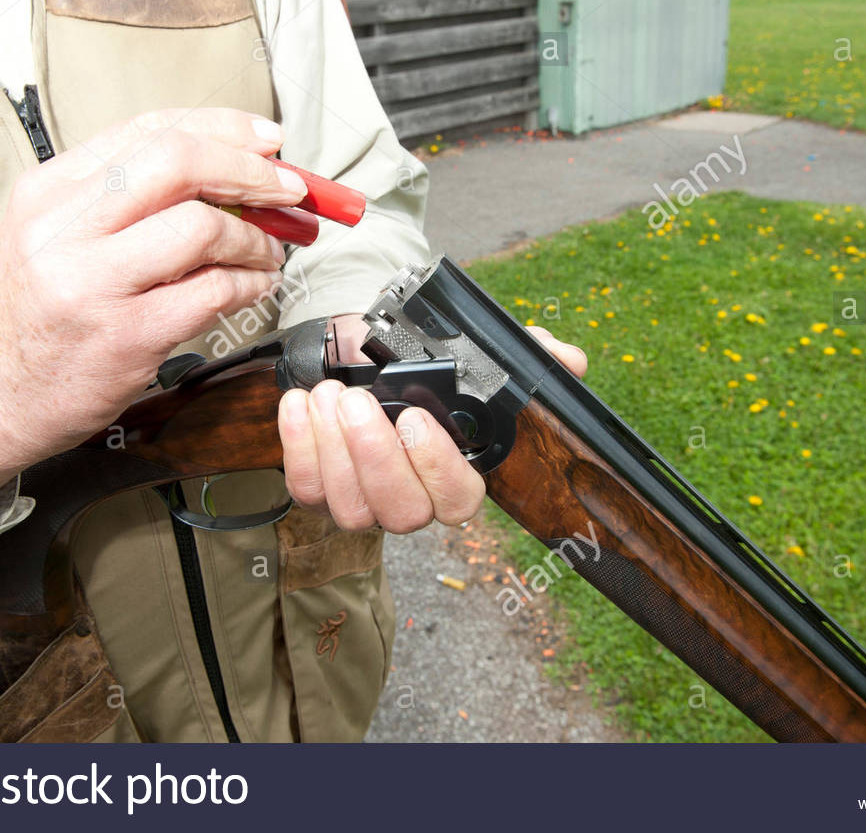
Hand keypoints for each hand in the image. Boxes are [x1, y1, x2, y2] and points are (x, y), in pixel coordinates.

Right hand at [0, 108, 308, 506]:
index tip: (267, 140)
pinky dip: (249, 284)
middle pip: (177, 162)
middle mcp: (63, 229)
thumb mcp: (54, 234)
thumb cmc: (40, 312)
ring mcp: (92, 284)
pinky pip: (212, 293)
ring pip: (201, 228)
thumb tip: (229, 169)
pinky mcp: (126, 337)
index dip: (222, 128)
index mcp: (47, 190)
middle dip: (249, 171)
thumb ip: (124, 197)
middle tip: (288, 189)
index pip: (148, 130)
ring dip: (255, 239)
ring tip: (269, 252)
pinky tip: (255, 286)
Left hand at [277, 325, 586, 532]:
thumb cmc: (426, 363)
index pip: (458, 501)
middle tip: (356, 403)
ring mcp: (364, 500)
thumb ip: (531, 356)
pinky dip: (298, 447)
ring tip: (328, 395)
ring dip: (333, 451)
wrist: (363, 352)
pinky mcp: (321, 488)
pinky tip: (299, 404)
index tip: (414, 418)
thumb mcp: (482, 354)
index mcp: (456, 475)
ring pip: (350, 507)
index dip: (436, 468)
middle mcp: (412, 498)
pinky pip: (307, 487)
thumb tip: (567, 360)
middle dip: (374, 458)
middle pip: (401, 514)